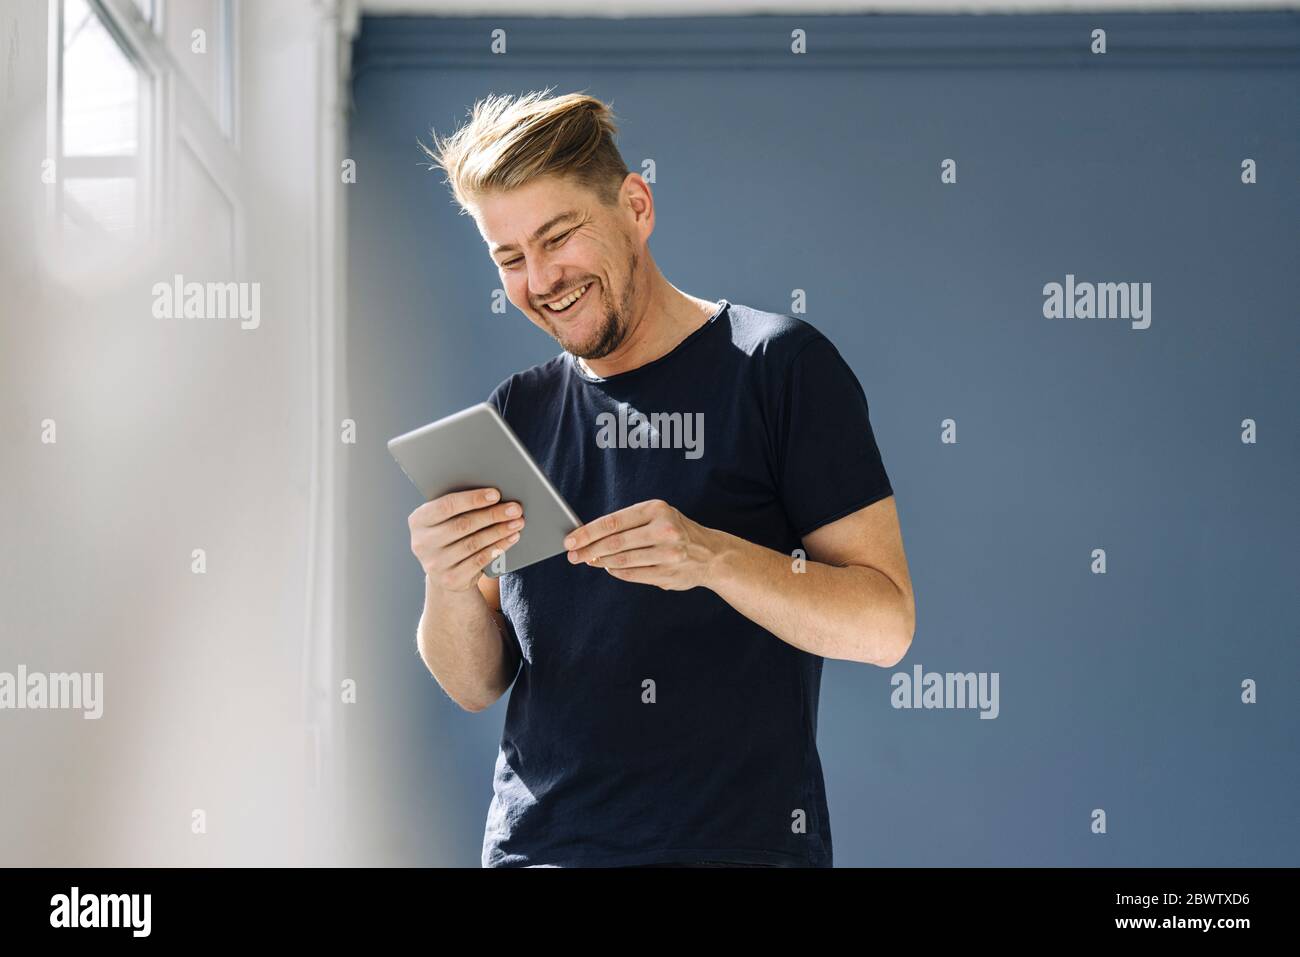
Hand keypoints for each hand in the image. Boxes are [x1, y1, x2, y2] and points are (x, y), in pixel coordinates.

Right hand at [408, 487, 524, 592]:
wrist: (445, 572)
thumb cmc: (450, 536)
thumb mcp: (445, 520)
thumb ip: (460, 507)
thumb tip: (494, 495)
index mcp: (418, 520)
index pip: (446, 506)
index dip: (472, 499)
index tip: (496, 494)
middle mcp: (422, 543)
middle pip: (463, 525)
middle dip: (492, 515)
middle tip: (515, 509)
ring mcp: (435, 563)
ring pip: (473, 543)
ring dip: (499, 531)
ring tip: (517, 522)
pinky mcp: (451, 579)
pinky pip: (480, 560)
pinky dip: (498, 547)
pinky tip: (511, 538)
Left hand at [563, 499, 724, 590]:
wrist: (710, 553)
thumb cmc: (675, 530)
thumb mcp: (657, 515)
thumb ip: (628, 523)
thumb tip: (589, 535)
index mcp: (657, 509)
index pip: (613, 521)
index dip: (588, 532)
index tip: (570, 539)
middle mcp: (664, 530)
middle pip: (615, 542)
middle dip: (588, 549)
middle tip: (573, 555)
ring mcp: (667, 554)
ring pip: (622, 560)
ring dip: (600, 561)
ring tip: (588, 560)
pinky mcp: (667, 573)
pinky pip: (632, 574)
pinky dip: (616, 571)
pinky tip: (608, 567)